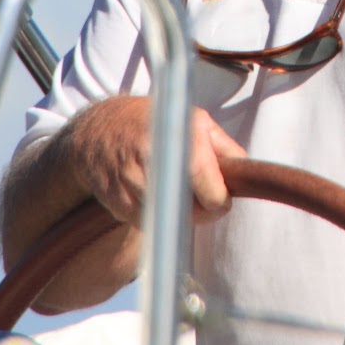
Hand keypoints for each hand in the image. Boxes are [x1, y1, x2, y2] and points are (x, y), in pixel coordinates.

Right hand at [64, 96, 246, 226]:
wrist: (99, 129)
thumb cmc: (155, 122)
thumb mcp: (196, 120)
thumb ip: (225, 148)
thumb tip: (245, 175)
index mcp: (178, 136)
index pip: (208, 189)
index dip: (219, 200)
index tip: (220, 199)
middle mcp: (151, 158)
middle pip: (191, 211)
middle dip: (201, 209)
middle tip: (201, 197)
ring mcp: (131, 183)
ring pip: (170, 221)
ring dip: (178, 214)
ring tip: (174, 190)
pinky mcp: (117, 203)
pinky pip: (148, 223)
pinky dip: (156, 215)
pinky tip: (151, 193)